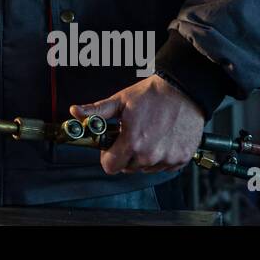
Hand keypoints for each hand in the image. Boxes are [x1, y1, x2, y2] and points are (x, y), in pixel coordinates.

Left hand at [71, 75, 204, 174]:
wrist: (183, 90)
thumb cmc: (152, 95)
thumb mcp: (120, 101)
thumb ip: (96, 111)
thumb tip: (76, 112)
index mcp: (133, 142)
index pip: (110, 167)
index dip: (108, 156)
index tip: (112, 145)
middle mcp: (151, 155)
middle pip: (128, 168)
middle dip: (126, 154)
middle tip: (132, 134)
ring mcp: (168, 158)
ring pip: (146, 168)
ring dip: (144, 156)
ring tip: (149, 134)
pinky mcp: (182, 159)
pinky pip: (164, 166)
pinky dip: (161, 156)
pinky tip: (162, 139)